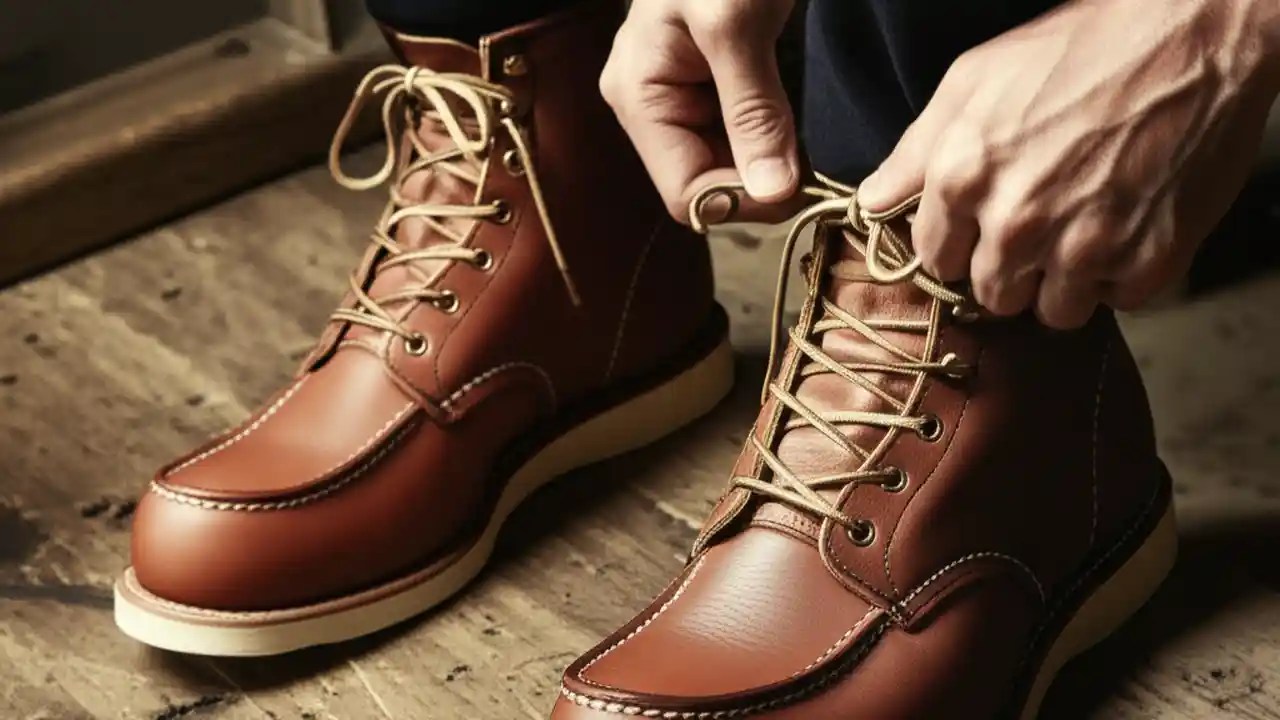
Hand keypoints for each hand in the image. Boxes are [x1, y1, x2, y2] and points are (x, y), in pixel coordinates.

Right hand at [601, 0, 801, 222]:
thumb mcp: (736, 24)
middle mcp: (649, 105)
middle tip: (812, 172)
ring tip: (808, 150)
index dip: (740, 204)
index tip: (799, 189)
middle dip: (756, 187)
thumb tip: (772, 193)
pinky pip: (738, 138)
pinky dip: (771, 144)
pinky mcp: (710, 87)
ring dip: (768, 168)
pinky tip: (796, 132)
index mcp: (638, 95)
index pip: (684, 193)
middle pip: (703, 185)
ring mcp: (679, 98)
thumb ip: (752, 111)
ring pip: (725, 167)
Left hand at [858, 0, 1279, 327]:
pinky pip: (1118, 301)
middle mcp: (1017, 223)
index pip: (936, 260)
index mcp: (963, 180)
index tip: (983, 226)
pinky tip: (1127, 225)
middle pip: (992, 294)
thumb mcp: (973, 82)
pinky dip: (1122, 274)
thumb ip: (915, 153)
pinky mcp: (1148, 260)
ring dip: (1065, 281)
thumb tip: (871, 203)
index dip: (960, 243)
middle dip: (1010, 268)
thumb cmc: (1077, 48)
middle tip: (1042, 222)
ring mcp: (1085, 247)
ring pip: (1053, 311)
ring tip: (1084, 225)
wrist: (1193, 31)